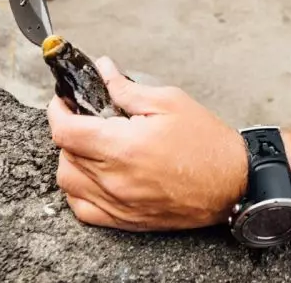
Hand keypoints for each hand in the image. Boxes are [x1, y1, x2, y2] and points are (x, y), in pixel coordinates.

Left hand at [48, 57, 248, 231]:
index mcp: (124, 146)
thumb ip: (127, 88)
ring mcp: (119, 203)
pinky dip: (78, 191)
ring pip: (68, 183)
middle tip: (83, 116)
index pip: (66, 131)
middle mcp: (116, 179)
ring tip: (89, 144)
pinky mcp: (125, 220)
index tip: (62, 101)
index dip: (58, 111)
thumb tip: (103, 70)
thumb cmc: (207, 143)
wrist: (233, 183)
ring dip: (70, 159)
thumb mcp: (169, 101)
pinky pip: (83, 209)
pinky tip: (93, 174)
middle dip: (68, 130)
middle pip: (64, 154)